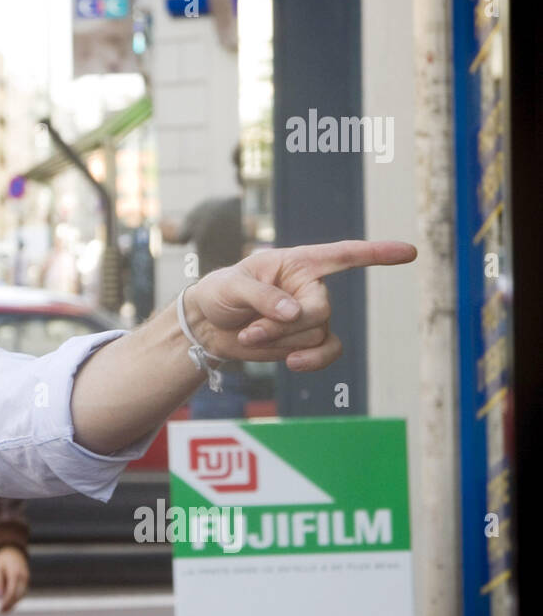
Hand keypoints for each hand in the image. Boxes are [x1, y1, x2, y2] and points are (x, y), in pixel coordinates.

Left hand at [0, 546, 29, 613]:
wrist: (13, 549)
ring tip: (5, 609)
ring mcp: (26, 578)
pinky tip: (10, 602)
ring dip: (14, 603)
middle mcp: (23, 577)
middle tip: (2, 612)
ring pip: (22, 594)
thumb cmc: (3, 558)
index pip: (12, 592)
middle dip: (10, 605)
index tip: (0, 609)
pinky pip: (23, 591)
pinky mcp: (26, 579)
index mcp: (15, 574)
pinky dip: (17, 597)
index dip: (6, 602)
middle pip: (18, 595)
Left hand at [185, 239, 416, 370]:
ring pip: (316, 334)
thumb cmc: (218, 293)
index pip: (343, 255)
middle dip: (285, 325)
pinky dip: (312, 360)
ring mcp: (309, 316)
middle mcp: (308, 287)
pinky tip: (292, 363)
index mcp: (296, 262)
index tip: (409, 252)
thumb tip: (296, 312)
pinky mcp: (304, 340)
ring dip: (282, 341)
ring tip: (250, 335)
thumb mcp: (232, 287)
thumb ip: (262, 297)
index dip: (376, 253)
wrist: (206, 326)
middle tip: (252, 329)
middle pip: (320, 309)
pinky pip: (326, 352)